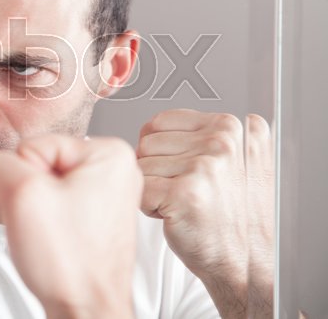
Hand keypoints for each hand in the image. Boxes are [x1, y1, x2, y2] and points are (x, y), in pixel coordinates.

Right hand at [0, 135, 141, 318]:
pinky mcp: (93, 217)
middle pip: (38, 163)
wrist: (85, 312)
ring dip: (31, 209)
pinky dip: (40, 222)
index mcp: (109, 153)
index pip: (33, 146)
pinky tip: (50, 241)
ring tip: (46, 235)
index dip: (23, 179)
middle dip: (26, 193)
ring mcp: (105, 195)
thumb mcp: (21, 194)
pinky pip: (51, 204)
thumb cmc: (69, 263)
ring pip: (40, 184)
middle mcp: (114, 170)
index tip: (40, 211)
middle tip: (41, 225)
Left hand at [137, 110, 273, 318]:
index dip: (161, 151)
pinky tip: (175, 216)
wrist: (245, 262)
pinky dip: (148, 207)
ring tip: (182, 204)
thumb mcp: (233, 159)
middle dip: (155, 170)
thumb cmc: (231, 214)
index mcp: (230, 126)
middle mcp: (221, 142)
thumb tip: (151, 125)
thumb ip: (203, 134)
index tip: (182, 170)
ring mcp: (204, 166)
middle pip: (146, 143)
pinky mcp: (185, 193)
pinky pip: (139, 189)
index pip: (159, 122)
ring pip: (140, 165)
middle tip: (184, 192)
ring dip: (152, 188)